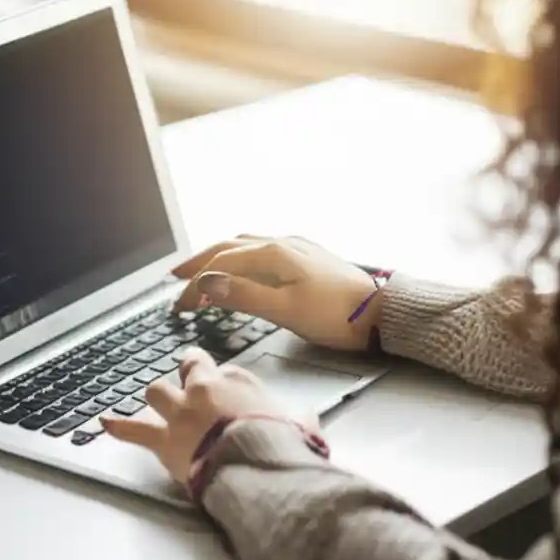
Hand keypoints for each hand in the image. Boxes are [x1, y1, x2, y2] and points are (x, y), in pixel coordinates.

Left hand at [102, 348, 311, 483]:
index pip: (229, 372)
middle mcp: (204, 389)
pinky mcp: (163, 439)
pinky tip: (105, 422)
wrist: (255, 467)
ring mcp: (180, 412)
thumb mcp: (301, 428)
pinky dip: (118, 426)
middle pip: (189, 368)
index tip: (231, 395)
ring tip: (157, 401)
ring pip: (156, 391)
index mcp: (239, 382)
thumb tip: (307, 420)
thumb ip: (300, 420)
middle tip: (189, 379)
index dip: (227, 383)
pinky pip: (132, 429)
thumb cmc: (279, 447)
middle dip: (187, 372)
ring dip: (157, 397)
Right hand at [172, 235, 379, 350]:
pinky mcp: (307, 258)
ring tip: (203, 271)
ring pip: (245, 245)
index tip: (180, 304)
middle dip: (199, 262)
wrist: (383, 314)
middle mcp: (282, 243)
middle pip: (228, 247)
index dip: (195, 285)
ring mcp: (295, 248)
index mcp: (273, 254)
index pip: (220, 265)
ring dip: (219, 257)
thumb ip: (244, 296)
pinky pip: (262, 250)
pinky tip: (243, 267)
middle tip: (176, 277)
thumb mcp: (286, 311)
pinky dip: (240, 258)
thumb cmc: (337, 316)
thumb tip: (208, 284)